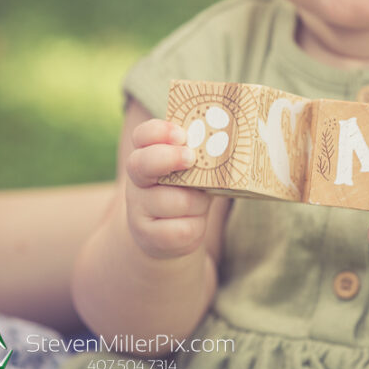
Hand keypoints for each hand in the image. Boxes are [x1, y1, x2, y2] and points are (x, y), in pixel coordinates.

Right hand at [125, 119, 211, 258]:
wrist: (168, 236)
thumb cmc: (186, 193)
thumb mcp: (191, 172)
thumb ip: (201, 157)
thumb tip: (231, 144)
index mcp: (146, 156)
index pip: (143, 136)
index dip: (159, 132)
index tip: (181, 134)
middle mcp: (137, 181)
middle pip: (143, 164)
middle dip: (168, 157)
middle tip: (190, 158)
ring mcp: (139, 209)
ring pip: (177, 200)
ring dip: (198, 202)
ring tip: (200, 202)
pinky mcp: (149, 236)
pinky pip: (182, 228)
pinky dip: (196, 225)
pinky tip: (193, 222)